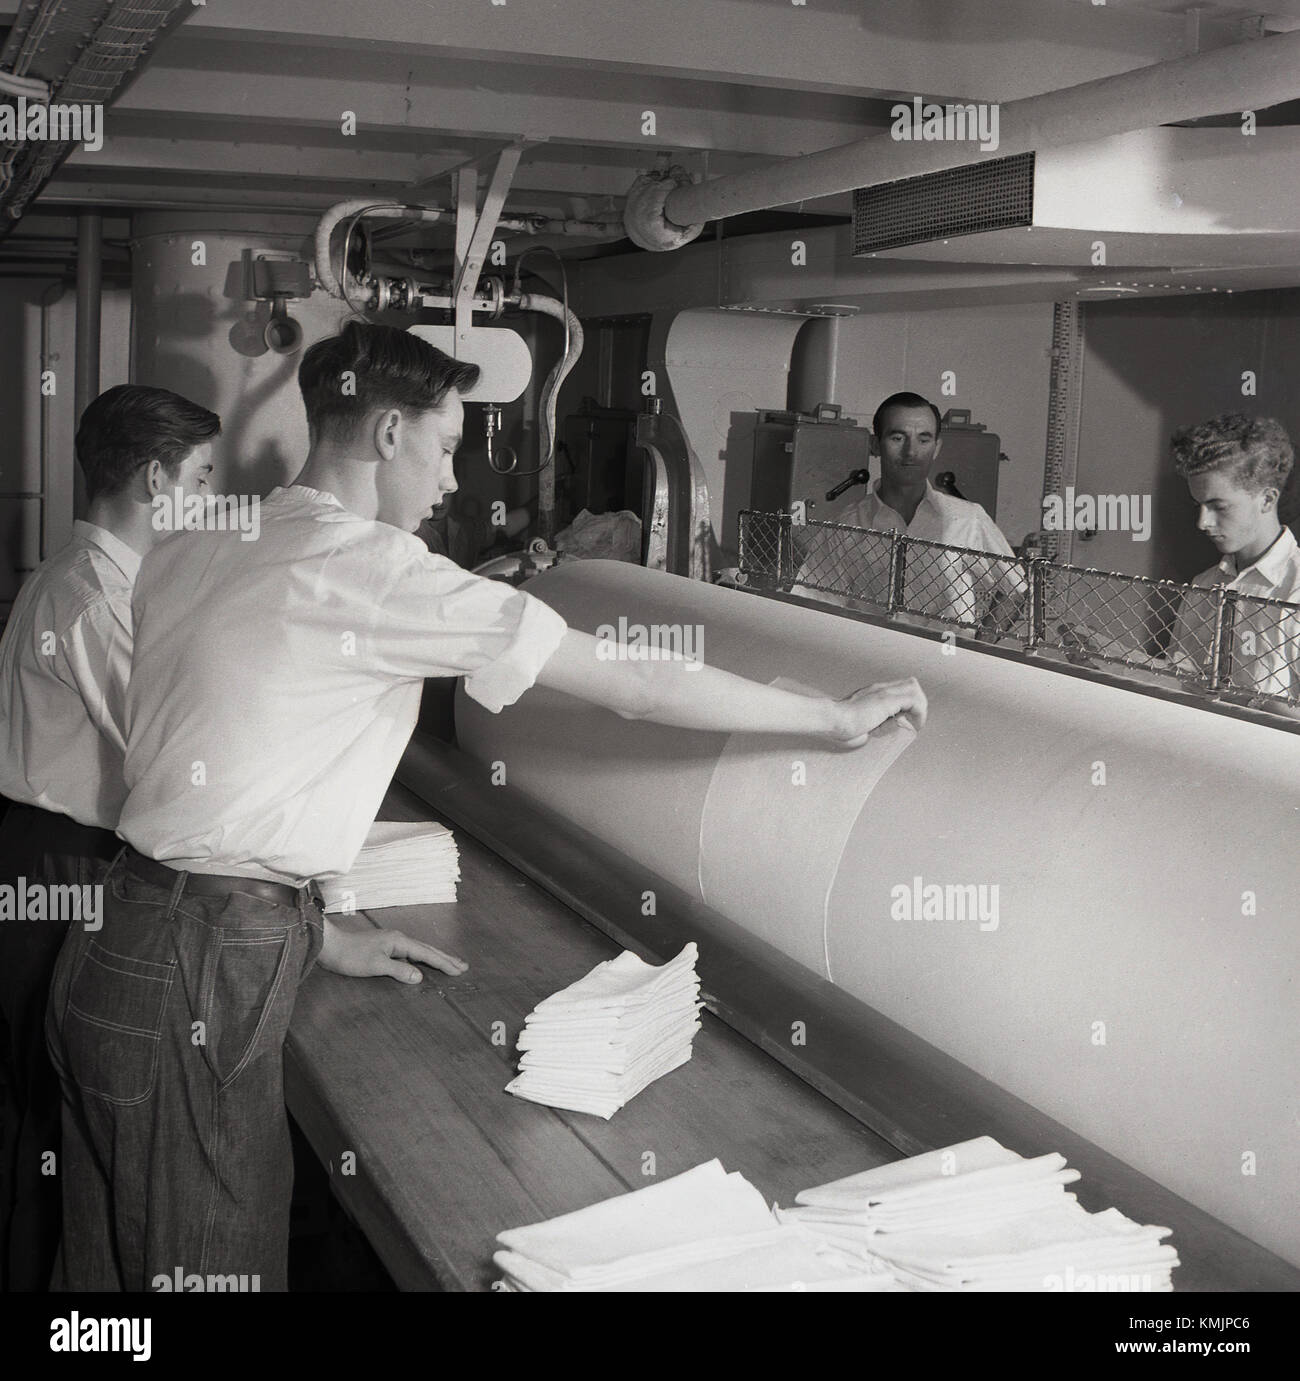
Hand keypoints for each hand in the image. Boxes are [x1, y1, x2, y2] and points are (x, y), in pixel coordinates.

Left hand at [319, 919, 468, 983]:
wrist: (330, 945)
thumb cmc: (351, 956)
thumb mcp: (375, 966)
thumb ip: (398, 971)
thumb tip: (420, 977)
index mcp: (399, 942)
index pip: (426, 954)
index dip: (443, 963)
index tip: (459, 971)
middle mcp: (398, 939)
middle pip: (427, 949)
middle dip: (445, 958)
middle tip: (463, 966)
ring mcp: (392, 941)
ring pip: (420, 950)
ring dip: (436, 957)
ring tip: (450, 963)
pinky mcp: (385, 946)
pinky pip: (411, 952)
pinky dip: (423, 958)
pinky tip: (423, 962)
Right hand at [829, 678, 926, 746]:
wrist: (831, 720)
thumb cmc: (839, 727)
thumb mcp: (860, 724)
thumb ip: (872, 724)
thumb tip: (879, 730)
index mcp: (872, 692)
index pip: (899, 687)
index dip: (908, 702)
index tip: (907, 719)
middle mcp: (880, 688)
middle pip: (911, 683)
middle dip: (918, 702)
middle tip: (915, 721)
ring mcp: (883, 692)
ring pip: (915, 688)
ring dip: (920, 706)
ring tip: (916, 723)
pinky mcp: (887, 700)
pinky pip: (914, 700)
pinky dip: (919, 713)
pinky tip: (914, 725)